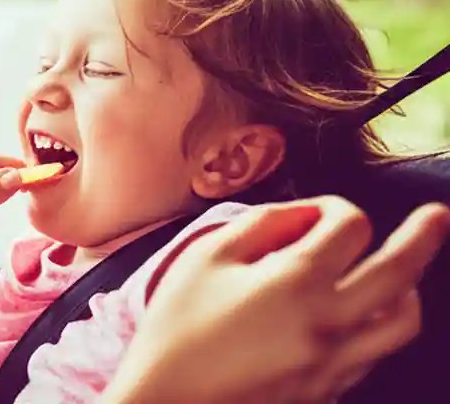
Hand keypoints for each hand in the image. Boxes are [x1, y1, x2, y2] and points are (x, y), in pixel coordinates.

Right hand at [106, 197, 449, 403]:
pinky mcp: (331, 390)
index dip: (336, 207)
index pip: (350, 226)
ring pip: (403, 322)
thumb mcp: (206, 257)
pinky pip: (375, 354)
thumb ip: (261, 224)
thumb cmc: (178, 327)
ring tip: (404, 276)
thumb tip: (303, 214)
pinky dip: (379, 327)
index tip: (316, 211)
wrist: (168, 403)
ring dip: (409, 290)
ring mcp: (336, 362)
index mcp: (297, 281)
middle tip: (437, 217)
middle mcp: (330, 322)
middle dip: (423, 236)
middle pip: (399, 271)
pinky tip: (362, 317)